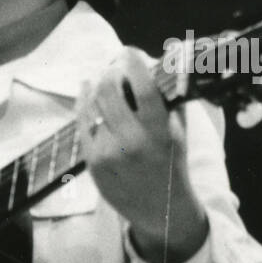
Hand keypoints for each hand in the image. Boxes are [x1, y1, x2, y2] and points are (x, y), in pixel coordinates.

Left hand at [76, 48, 208, 262]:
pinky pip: (82, 124)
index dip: (133, 62)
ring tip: (101, 76)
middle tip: (113, 65)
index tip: (129, 52)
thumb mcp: (179, 132)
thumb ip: (169, 100)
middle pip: (109, 91)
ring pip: (93, 106)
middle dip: (110, 72)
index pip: (144, 86)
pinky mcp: (92, 162)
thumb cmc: (172, 164)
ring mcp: (108, 153)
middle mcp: (131, 142)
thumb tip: (160, 64)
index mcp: (159, 132)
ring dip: (96, 86)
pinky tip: (87, 92)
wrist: (160, 210)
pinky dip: (84, 104)